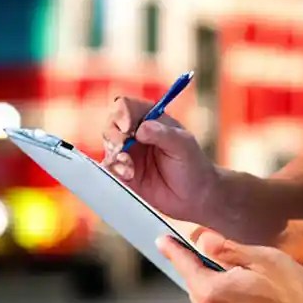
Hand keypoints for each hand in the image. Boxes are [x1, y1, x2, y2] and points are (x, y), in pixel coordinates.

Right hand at [101, 96, 220, 225]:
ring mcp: (128, 153)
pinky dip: (114, 171)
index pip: (126, 106)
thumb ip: (164, 134)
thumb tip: (141, 129)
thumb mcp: (184, 145)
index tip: (127, 127)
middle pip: (111, 125)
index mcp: (150, 118)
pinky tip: (128, 176)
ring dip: (115, 157)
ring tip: (129, 169)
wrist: (194, 196)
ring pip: (108, 147)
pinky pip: (109, 168)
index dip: (121, 114)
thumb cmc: (193, 165)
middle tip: (121, 148)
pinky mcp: (123, 173)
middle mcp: (135, 133)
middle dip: (113, 137)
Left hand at [157, 229, 302, 302]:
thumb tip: (201, 239)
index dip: (174, 251)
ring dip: (227, 301)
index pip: (185, 266)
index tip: (163, 242)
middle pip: (201, 290)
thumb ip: (227, 250)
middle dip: (213, 277)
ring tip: (260, 298)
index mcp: (212, 294)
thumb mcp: (264, 259)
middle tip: (243, 271)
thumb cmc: (297, 297)